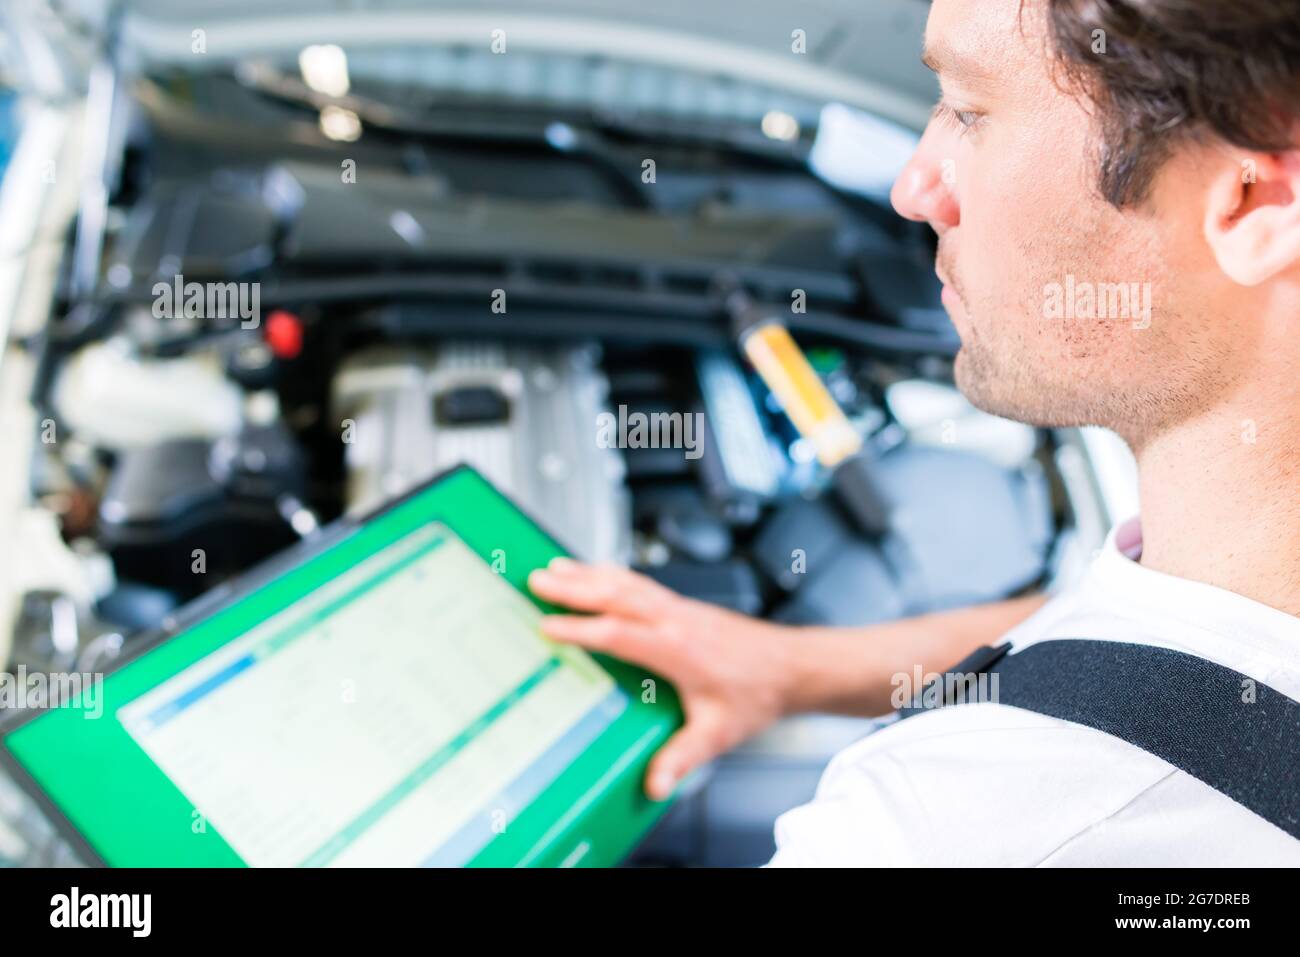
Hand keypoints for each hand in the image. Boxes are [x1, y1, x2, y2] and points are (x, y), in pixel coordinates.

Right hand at [528, 558, 797, 800]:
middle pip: (616, 595)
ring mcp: (680, 609)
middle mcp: (675, 620)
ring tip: (555, 567)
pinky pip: (641, 584)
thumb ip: (682, 757)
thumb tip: (654, 785)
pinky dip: (613, 574)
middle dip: (573, 587)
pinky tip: (599, 572)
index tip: (546, 627)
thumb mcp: (717, 732)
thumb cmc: (757, 695)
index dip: (580, 629)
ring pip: (627, 583)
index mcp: (677, 648)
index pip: (618, 633)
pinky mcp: (685, 606)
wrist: (793, 666)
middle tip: (535, 579)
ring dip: (589, 574)